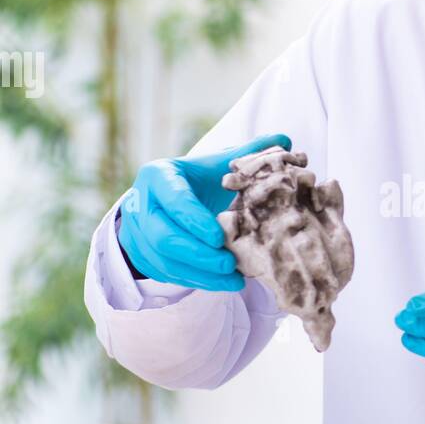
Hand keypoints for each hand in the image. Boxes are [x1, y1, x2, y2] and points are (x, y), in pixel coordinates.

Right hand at [118, 133, 291, 290]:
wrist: (165, 201)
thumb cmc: (197, 181)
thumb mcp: (216, 166)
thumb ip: (246, 155)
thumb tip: (285, 140)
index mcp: (159, 176)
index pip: (173, 199)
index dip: (193, 219)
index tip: (218, 236)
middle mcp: (142, 205)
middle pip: (163, 237)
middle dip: (198, 254)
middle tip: (230, 264)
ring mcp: (139, 234)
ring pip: (165, 260)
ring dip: (200, 273)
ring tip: (234, 279)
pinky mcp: (145, 256)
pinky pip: (168, 274)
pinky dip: (197, 281)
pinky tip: (223, 283)